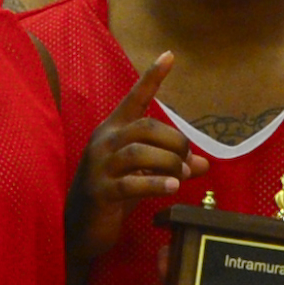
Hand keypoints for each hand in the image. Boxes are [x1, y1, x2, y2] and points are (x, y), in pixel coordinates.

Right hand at [80, 53, 192, 238]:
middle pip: (146, 127)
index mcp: (113, 131)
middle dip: (175, 142)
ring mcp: (99, 167)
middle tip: (188, 163)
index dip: (152, 77)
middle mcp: (104, 142)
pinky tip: (171, 187)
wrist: (79, 229)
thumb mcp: (143, 175)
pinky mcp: (100, 192)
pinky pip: (131, 183)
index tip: (169, 55)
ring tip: (182, 177)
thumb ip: (170, 165)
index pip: (135, 98)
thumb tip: (204, 164)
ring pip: (139, 152)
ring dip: (169, 163)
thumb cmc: (112, 196)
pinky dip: (155, 184)